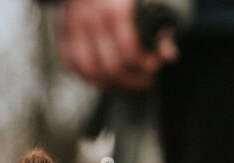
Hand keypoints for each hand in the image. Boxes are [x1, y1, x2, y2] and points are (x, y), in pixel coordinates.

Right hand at [56, 0, 177, 90]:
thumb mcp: (148, 5)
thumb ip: (160, 30)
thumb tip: (169, 57)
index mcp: (118, 12)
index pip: (130, 54)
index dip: (144, 68)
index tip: (153, 70)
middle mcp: (94, 22)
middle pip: (111, 67)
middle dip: (131, 80)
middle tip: (143, 82)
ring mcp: (75, 30)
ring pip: (90, 71)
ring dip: (109, 83)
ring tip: (123, 82)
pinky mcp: (63, 36)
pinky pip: (73, 67)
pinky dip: (87, 77)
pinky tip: (102, 77)